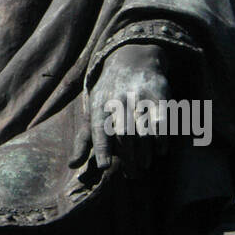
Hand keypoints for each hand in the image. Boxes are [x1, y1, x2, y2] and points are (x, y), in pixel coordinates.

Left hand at [87, 43, 172, 177]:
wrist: (132, 59)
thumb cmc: (109, 93)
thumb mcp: (93, 110)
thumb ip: (84, 139)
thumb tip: (72, 165)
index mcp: (100, 104)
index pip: (99, 128)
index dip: (101, 148)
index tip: (104, 166)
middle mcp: (119, 99)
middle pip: (123, 133)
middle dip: (128, 156)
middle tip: (132, 175)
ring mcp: (140, 96)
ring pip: (143, 128)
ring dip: (145, 150)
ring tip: (145, 166)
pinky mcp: (159, 94)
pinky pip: (162, 118)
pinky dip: (162, 136)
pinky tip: (161, 150)